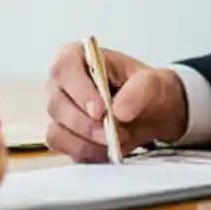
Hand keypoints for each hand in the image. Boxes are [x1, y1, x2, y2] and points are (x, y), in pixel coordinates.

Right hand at [44, 42, 187, 161]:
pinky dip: (85, 151)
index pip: (63, 68)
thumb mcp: (153, 83)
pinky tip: (105, 149)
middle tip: (114, 133)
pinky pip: (63, 147)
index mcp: (77, 57)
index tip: (100, 110)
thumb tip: (118, 112)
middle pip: (58, 104)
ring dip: (87, 142)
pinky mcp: (62, 134)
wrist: (152, 114)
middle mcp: (61, 83)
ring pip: (57, 130)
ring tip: (115, 141)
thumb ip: (139, 91)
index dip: (78, 90)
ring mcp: (59, 110)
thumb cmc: (146, 89)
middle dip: (87, 125)